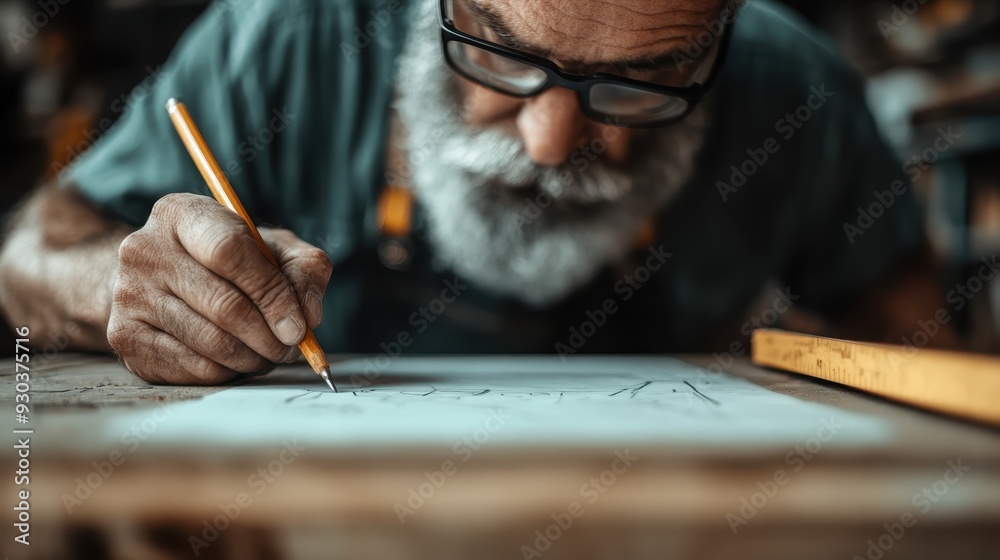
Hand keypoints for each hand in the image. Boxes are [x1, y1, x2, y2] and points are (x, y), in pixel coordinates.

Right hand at [107, 193, 332, 383]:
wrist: (157, 282)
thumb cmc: (228, 262)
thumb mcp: (273, 248)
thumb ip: (304, 268)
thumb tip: (307, 315)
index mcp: (181, 213)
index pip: (230, 251)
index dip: (271, 294)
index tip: (297, 326)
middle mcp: (145, 249)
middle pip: (223, 304)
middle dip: (269, 336)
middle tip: (290, 348)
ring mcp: (128, 294)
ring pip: (210, 342)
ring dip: (252, 358)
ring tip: (268, 355)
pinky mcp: (124, 336)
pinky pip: (191, 367)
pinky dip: (227, 372)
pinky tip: (237, 362)